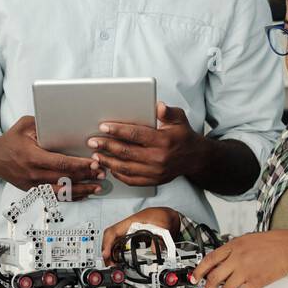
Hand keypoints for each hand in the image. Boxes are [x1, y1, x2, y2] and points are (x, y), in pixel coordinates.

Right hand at [0, 115, 104, 197]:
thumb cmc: (11, 140)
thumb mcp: (25, 126)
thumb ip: (43, 124)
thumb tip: (64, 121)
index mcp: (32, 157)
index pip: (61, 164)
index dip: (80, 165)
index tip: (94, 163)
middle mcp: (33, 174)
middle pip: (65, 179)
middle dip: (86, 177)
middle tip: (102, 173)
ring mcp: (33, 185)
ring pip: (62, 192)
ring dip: (82, 191)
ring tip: (97, 187)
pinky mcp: (34, 191)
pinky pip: (55, 197)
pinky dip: (71, 197)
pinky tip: (83, 195)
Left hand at [87, 101, 204, 186]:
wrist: (195, 158)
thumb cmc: (182, 135)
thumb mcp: (179, 119)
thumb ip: (167, 112)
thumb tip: (158, 106)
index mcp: (163, 140)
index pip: (136, 134)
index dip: (118, 130)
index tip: (103, 127)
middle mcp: (159, 158)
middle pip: (127, 152)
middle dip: (107, 146)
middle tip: (92, 141)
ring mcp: (155, 172)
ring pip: (126, 168)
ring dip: (108, 161)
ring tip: (96, 155)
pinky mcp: (153, 181)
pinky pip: (131, 180)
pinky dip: (118, 174)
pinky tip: (109, 167)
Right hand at [101, 206, 181, 263]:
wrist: (165, 215)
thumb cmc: (161, 216)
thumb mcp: (162, 227)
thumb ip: (158, 239)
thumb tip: (154, 250)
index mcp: (131, 222)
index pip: (113, 232)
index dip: (107, 243)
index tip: (106, 254)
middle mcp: (127, 227)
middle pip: (110, 239)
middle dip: (107, 252)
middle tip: (110, 264)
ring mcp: (128, 232)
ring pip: (114, 243)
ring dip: (111, 254)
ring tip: (113, 264)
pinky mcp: (131, 237)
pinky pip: (120, 245)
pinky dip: (117, 253)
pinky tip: (119, 260)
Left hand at [193, 230, 287, 287]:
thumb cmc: (275, 242)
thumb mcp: (248, 238)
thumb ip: (235, 248)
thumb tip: (226, 258)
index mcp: (233, 246)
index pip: (209, 259)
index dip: (199, 270)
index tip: (194, 277)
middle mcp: (237, 258)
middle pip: (214, 276)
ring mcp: (246, 270)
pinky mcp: (257, 281)